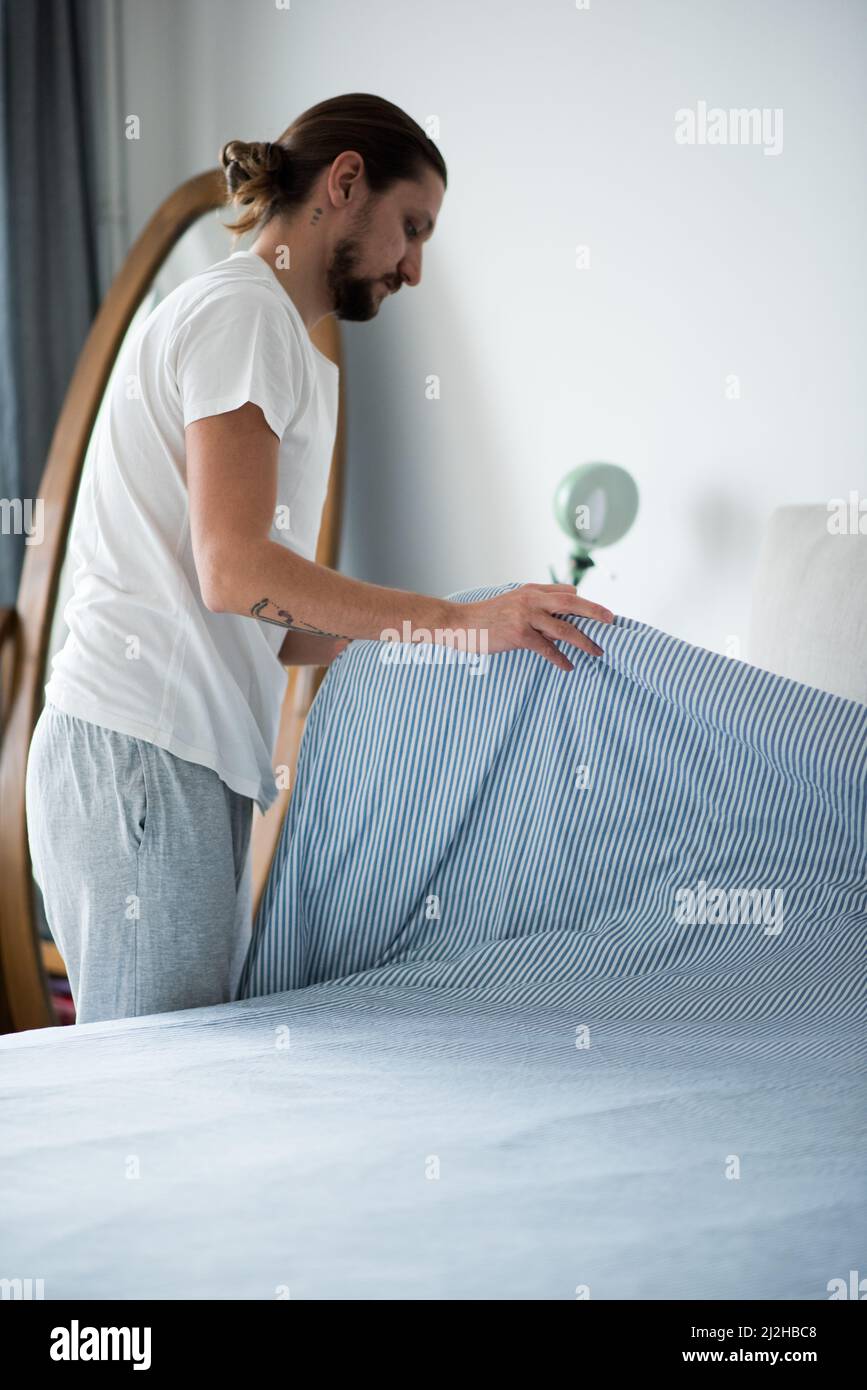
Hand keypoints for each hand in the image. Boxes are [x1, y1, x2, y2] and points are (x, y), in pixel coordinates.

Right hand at [460, 584, 613, 671]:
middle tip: (612, 621)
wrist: (461, 622)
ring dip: (584, 641)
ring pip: (564, 628)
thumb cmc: (486, 615)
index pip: (566, 592)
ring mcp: (526, 616)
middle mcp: (532, 599)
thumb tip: (563, 608)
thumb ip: (536, 602)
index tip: (600, 615)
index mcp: (532, 590)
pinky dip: (560, 659)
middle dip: (595, 612)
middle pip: (572, 603)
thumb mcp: (513, 600)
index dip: (584, 603)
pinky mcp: (519, 634)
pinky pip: (547, 648)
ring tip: (598, 651)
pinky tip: (568, 667)